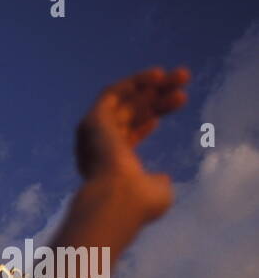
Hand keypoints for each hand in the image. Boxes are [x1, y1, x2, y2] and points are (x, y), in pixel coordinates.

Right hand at [75, 67, 188, 226]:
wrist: (118, 199)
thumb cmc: (139, 203)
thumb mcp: (157, 192)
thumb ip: (157, 182)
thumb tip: (162, 179)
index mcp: (109, 164)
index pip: (127, 134)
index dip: (152, 116)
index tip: (180, 101)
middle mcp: (98, 147)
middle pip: (129, 113)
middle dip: (158, 96)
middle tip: (184, 80)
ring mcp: (94, 134)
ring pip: (124, 101)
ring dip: (151, 85)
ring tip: (181, 75)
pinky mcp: (92, 121)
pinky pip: (111, 94)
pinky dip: (134, 82)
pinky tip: (158, 74)